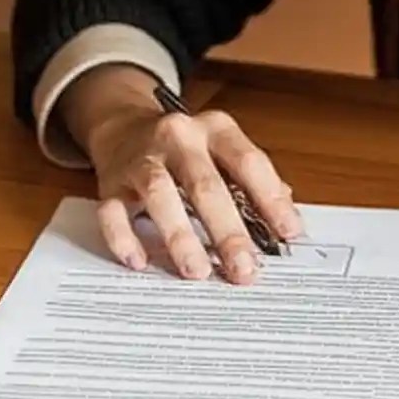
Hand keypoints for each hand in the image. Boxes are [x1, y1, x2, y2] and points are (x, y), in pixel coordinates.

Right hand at [61, 66, 302, 284]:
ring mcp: (142, 158)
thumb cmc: (186, 149)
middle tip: (244, 269)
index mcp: (216, 129)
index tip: (288, 233)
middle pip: (206, 185)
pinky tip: (139, 261)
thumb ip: (253, 184)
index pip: (249, 162)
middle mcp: (179, 138)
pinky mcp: (110, 180)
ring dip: (180, 237)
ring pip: (160, 195)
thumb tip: (286, 224)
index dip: (271, 198)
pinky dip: (124, 237)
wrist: (124, 126)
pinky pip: (112, 210)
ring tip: (197, 272)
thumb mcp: (223, 152)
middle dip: (228, 231)